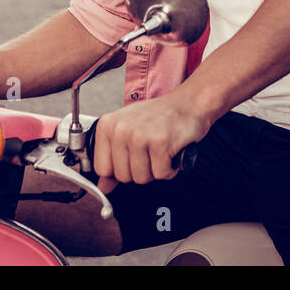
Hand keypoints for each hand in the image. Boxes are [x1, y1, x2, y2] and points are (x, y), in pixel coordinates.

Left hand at [89, 91, 210, 184]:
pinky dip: (169, 168)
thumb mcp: (129, 131)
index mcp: (108, 125)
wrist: (188, 102)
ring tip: (160, 150)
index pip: (102, 169)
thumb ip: (113, 159)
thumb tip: (104, 187)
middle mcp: (121, 129)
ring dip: (155, 169)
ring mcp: (140, 136)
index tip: (131, 158)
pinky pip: (160, 174)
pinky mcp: (160, 143)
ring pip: (141, 178)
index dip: (119, 170)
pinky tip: (170, 151)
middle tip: (150, 151)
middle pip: (122, 176)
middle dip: (140, 170)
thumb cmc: (159, 116)